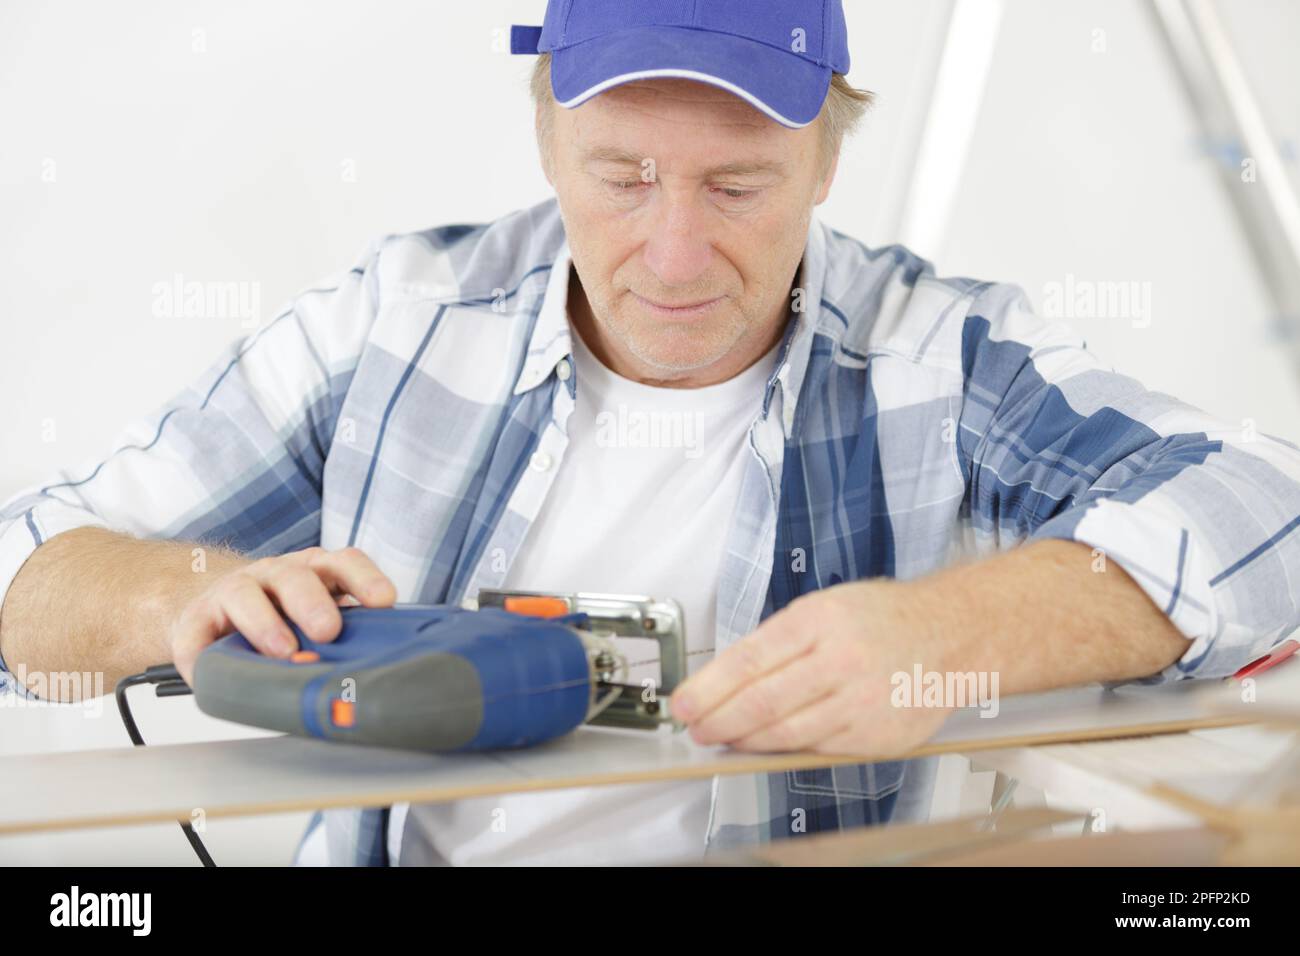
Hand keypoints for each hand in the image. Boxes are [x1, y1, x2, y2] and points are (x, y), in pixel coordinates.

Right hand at [168, 546, 395, 685]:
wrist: (219, 612)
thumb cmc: (282, 618)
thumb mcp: (319, 620)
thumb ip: (345, 636)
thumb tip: (371, 671)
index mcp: (316, 572)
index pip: (345, 563)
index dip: (366, 579)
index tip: (384, 600)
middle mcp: (278, 574)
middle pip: (297, 577)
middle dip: (314, 602)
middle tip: (329, 630)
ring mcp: (237, 590)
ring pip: (246, 594)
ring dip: (265, 623)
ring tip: (282, 650)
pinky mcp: (197, 617)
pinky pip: (196, 630)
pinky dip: (203, 652)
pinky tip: (214, 671)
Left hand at [668, 579, 954, 756]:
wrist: (951, 635)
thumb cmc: (883, 618)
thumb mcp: (825, 606)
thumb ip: (779, 640)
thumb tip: (726, 676)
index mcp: (819, 620)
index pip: (748, 660)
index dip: (708, 688)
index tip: (683, 704)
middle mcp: (840, 659)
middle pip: (761, 701)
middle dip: (717, 719)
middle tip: (695, 727)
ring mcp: (861, 701)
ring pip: (785, 732)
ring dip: (744, 739)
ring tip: (723, 737)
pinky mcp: (877, 735)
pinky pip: (817, 747)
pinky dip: (784, 748)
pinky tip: (766, 744)